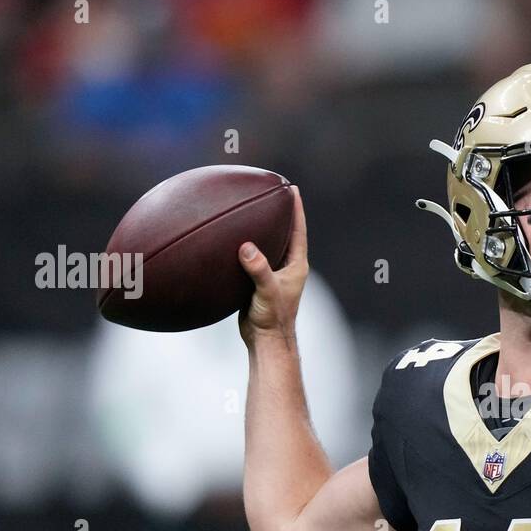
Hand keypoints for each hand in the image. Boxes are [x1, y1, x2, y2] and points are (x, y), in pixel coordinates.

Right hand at [238, 186, 307, 343]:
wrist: (265, 341)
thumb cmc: (272, 319)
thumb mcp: (266, 291)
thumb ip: (258, 269)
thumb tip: (247, 248)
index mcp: (296, 265)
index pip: (298, 230)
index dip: (296, 209)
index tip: (291, 189)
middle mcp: (287, 267)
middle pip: (285, 233)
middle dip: (280, 213)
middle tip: (272, 192)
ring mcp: (273, 275)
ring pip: (268, 245)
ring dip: (261, 230)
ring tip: (251, 210)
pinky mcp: (259, 283)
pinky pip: (253, 258)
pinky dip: (246, 247)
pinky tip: (232, 240)